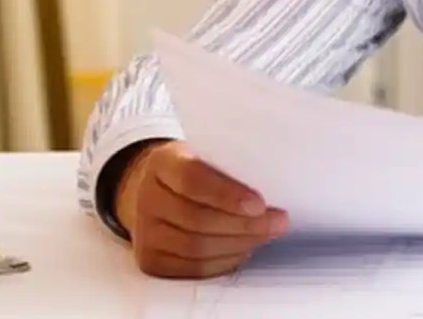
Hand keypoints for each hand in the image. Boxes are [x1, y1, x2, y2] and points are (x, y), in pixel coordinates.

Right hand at [115, 140, 288, 277]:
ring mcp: (145, 232)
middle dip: (244, 225)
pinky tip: (243, 250)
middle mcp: (147, 198)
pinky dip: (224, 262)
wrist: (152, 190)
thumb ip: (230, 167)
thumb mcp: (206, 154)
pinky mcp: (150, 259)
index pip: (192, 180)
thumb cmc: (192, 171)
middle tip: (277, 222)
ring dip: (239, 244)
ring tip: (265, 235)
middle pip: (197, 220)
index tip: (259, 204)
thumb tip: (273, 190)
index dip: (227, 195)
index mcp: (162, 164)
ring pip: (196, 248)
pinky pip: (192, 269)